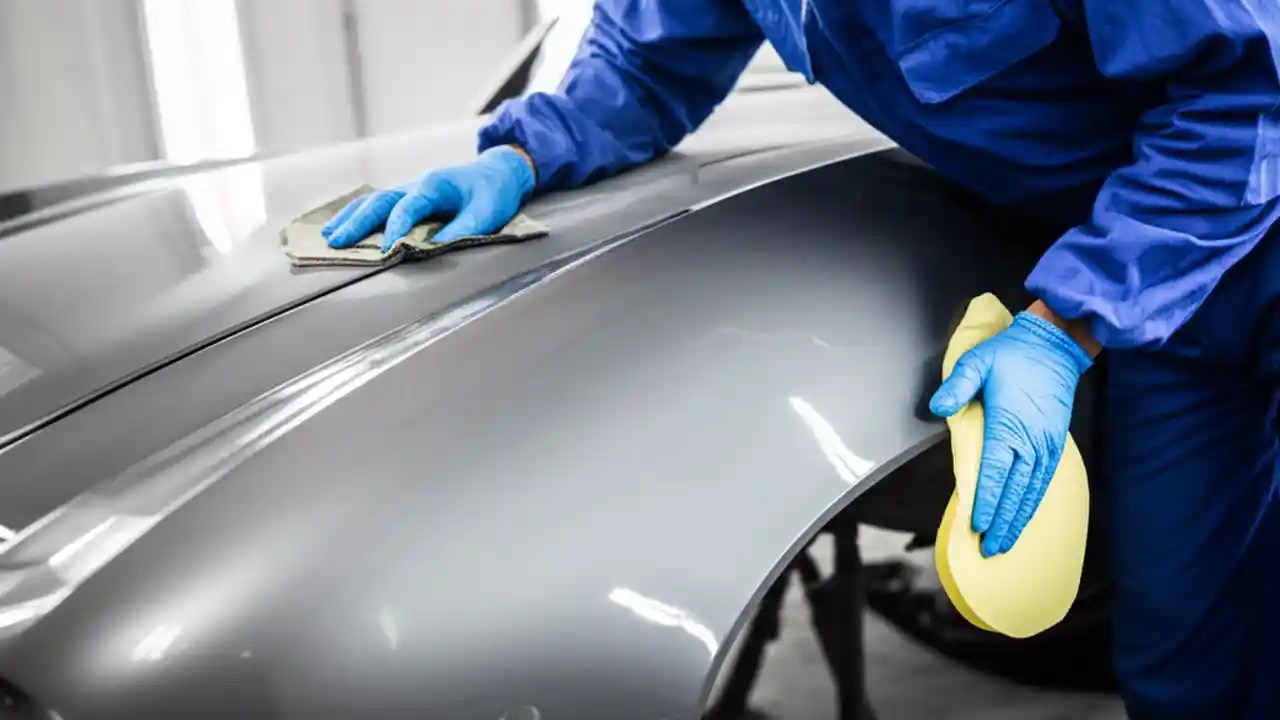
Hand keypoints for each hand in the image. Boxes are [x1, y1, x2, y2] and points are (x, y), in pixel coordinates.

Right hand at [322, 145, 535, 252]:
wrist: (496, 172)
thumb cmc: (492, 193)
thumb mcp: (486, 213)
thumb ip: (462, 230)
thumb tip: (435, 247)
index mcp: (435, 185)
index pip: (408, 207)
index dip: (396, 228)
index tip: (387, 249)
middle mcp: (415, 184)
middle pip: (380, 201)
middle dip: (358, 223)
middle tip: (338, 243)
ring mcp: (407, 188)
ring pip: (372, 200)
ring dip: (350, 218)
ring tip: (329, 236)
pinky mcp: (405, 195)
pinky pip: (374, 203)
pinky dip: (355, 214)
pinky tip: (338, 226)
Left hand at [929, 310, 1092, 556]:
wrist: (1054, 345)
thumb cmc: (1013, 354)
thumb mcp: (977, 360)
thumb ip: (957, 386)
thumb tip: (938, 407)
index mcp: (1008, 424)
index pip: (994, 472)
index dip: (986, 500)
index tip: (978, 524)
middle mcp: (1030, 440)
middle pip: (1014, 490)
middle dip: (1001, 522)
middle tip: (990, 549)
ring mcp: (1045, 444)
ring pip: (1031, 491)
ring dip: (1018, 519)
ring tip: (1006, 543)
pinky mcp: (1054, 444)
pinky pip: (1043, 481)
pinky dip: (1033, 503)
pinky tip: (1024, 516)